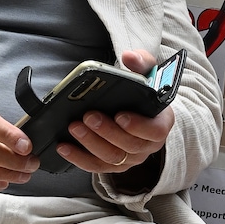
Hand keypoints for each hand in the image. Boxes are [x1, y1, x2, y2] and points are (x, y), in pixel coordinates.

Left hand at [56, 47, 176, 175]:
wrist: (140, 112)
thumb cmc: (144, 93)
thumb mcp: (148, 74)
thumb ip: (141, 63)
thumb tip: (129, 57)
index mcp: (160, 123)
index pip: (155, 131)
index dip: (138, 126)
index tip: (120, 115)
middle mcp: (148, 145)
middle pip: (129, 146)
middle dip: (106, 132)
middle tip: (88, 116)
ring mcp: (130, 158)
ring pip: (112, 158)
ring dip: (90, 143)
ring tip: (74, 127)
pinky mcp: (113, 165)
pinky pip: (96, 167)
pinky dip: (78, 158)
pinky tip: (64, 147)